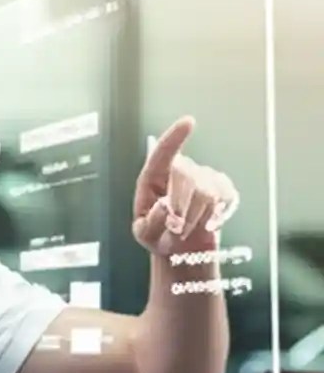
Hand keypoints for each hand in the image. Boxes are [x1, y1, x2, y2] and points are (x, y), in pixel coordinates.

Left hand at [132, 116, 238, 255]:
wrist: (183, 250)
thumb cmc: (159, 237)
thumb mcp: (146, 234)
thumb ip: (152, 221)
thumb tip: (165, 206)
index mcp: (153, 179)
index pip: (162, 155)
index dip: (175, 138)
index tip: (189, 122)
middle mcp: (178, 173)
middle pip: (189, 179)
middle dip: (185, 209)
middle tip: (178, 229)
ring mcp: (202, 178)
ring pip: (209, 193)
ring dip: (198, 217)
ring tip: (189, 229)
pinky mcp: (222, 187)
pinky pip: (226, 198)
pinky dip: (217, 215)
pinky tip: (207, 223)